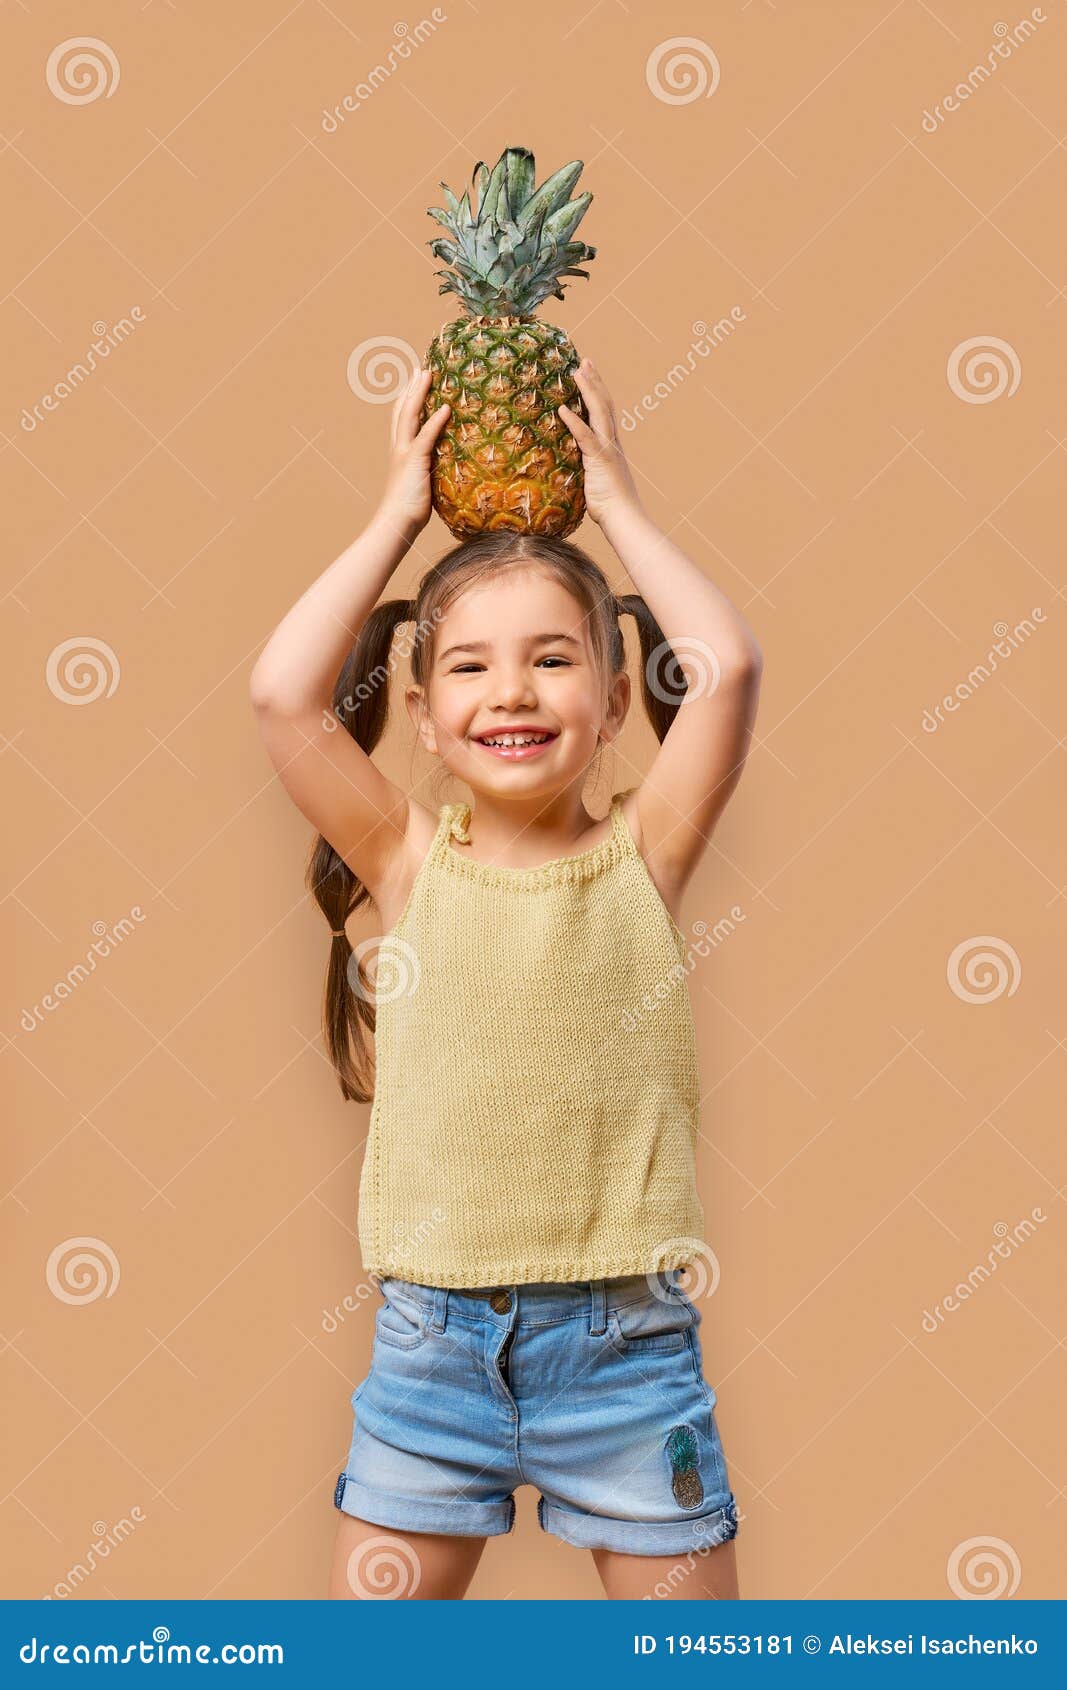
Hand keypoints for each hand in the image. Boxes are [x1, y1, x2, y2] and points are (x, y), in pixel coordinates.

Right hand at [378, 368, 449, 532]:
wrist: (396, 523)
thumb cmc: (409, 511)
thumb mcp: (422, 485)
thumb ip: (429, 473)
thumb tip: (444, 472)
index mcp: (400, 453)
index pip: (402, 420)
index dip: (408, 400)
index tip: (415, 384)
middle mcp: (399, 448)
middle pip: (403, 410)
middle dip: (411, 388)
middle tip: (420, 369)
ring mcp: (405, 453)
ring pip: (410, 416)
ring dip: (419, 393)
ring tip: (428, 374)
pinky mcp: (414, 461)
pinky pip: (426, 436)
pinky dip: (435, 420)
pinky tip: (445, 407)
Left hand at [558, 360, 641, 528]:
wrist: (623, 518)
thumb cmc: (610, 506)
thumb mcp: (596, 481)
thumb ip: (588, 469)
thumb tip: (575, 467)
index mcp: (611, 445)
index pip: (605, 412)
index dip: (597, 392)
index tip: (588, 373)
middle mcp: (612, 442)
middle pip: (604, 404)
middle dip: (594, 381)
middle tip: (584, 361)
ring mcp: (607, 449)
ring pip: (599, 412)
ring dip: (588, 390)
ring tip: (577, 371)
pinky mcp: (600, 460)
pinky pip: (586, 437)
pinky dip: (575, 422)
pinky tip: (562, 410)